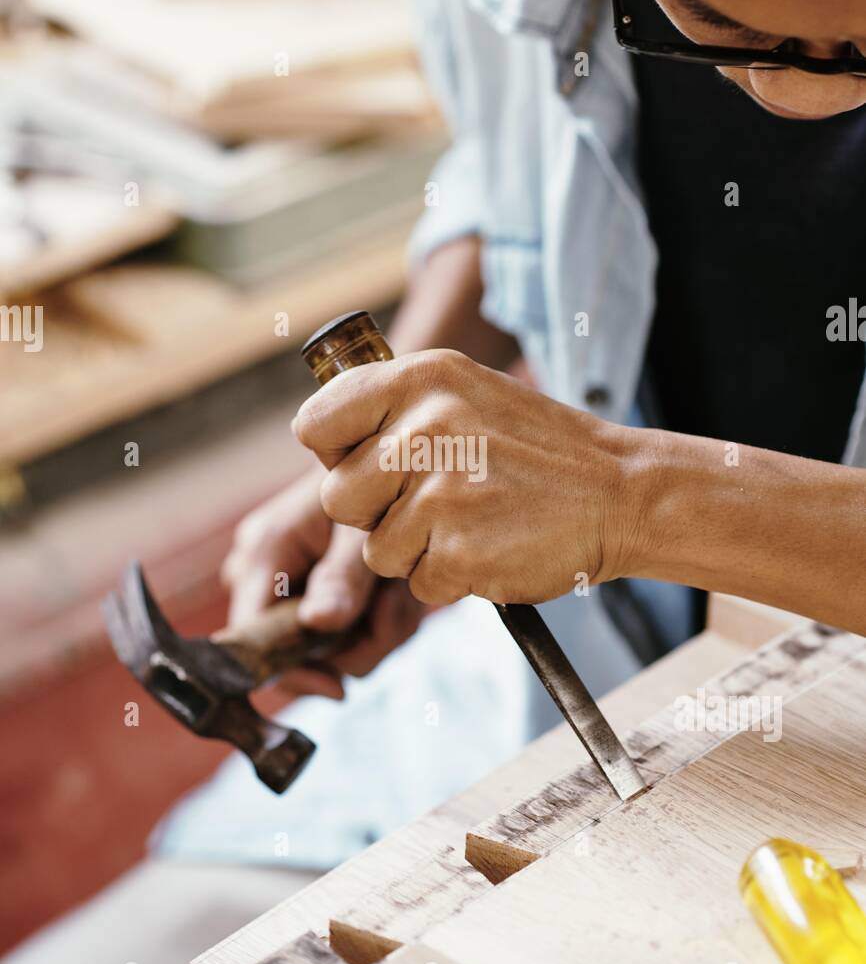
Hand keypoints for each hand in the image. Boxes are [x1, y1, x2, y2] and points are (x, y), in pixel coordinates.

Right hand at [221, 464, 425, 699]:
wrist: (399, 461)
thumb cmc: (376, 481)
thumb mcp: (365, 528)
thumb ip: (343, 574)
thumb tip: (319, 625)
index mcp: (264, 551)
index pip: (251, 638)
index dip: (288, 672)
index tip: (337, 687)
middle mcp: (266, 575)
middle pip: (297, 653)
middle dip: (355, 644)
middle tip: (396, 610)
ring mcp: (294, 589)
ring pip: (332, 652)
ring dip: (378, 632)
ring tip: (403, 593)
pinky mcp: (321, 598)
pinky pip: (351, 639)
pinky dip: (382, 624)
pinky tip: (399, 595)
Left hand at [292, 349, 641, 605]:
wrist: (619, 493)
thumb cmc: (536, 449)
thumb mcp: (464, 393)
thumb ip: (392, 408)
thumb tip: (318, 437)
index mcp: (420, 380)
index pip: (314, 425)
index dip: (335, 454)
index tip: (369, 462)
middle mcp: (424, 429)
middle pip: (335, 498)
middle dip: (375, 513)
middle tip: (434, 500)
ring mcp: (440, 494)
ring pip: (374, 550)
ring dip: (415, 550)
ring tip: (471, 521)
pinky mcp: (458, 552)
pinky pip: (416, 583)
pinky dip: (449, 578)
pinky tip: (489, 546)